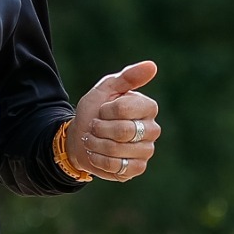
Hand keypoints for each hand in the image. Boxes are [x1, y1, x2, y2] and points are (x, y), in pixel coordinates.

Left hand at [67, 61, 159, 180]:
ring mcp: (147, 150)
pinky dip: (100, 160)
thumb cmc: (95, 110)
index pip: (125, 109)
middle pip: (124, 131)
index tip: (102, 110)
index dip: (106, 110)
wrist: (81, 137)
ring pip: (118, 150)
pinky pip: (118, 167)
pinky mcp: (138, 168)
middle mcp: (153, 129)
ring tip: (94, 140)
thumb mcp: (106, 89)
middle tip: (95, 126)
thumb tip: (152, 65)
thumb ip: (128, 77)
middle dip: (100, 129)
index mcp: (148, 107)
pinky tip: (97, 154)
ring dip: (97, 145)